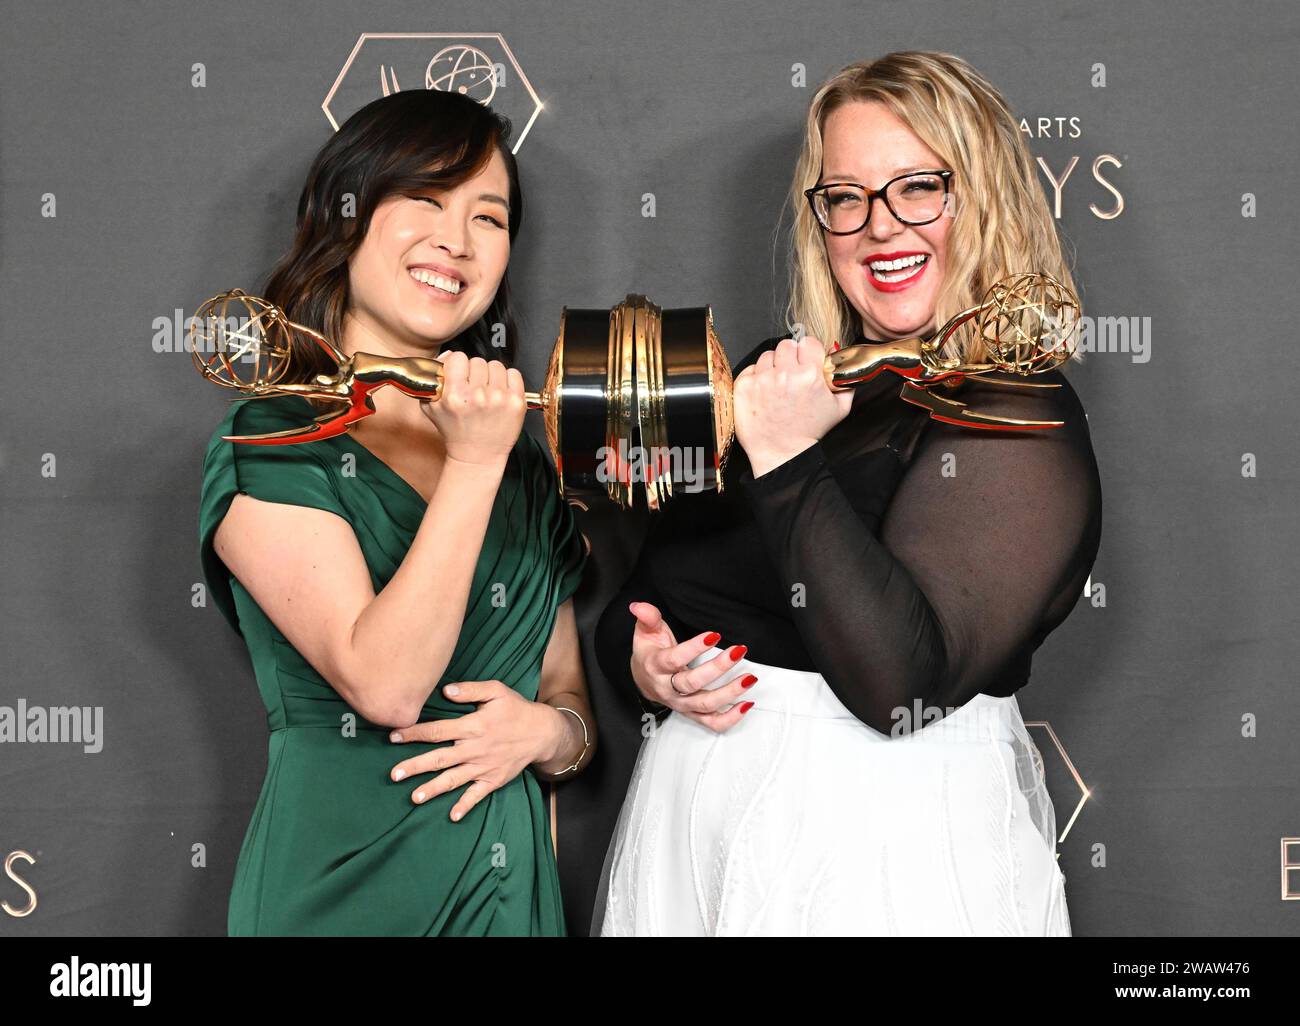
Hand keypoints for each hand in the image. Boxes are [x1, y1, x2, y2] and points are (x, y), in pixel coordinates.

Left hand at [387, 680, 560, 820]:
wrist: (542, 732)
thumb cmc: (516, 709)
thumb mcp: (497, 691)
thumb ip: (471, 689)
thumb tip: (446, 690)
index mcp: (473, 726)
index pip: (438, 731)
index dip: (414, 733)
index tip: (393, 736)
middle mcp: (475, 749)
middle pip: (440, 759)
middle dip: (416, 766)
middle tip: (394, 774)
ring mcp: (484, 767)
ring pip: (454, 779)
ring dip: (433, 789)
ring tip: (414, 797)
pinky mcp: (494, 780)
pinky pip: (477, 795)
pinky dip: (465, 806)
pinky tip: (453, 816)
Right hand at [419, 350, 526, 465]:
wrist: (477, 455)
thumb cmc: (455, 431)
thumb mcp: (432, 407)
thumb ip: (433, 379)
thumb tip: (447, 356)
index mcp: (455, 395)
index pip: (458, 357)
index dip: (458, 365)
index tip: (460, 375)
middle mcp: (478, 396)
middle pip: (478, 361)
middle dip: (475, 373)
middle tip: (474, 388)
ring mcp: (500, 399)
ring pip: (496, 365)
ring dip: (491, 375)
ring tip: (487, 391)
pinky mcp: (516, 403)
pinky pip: (514, 374)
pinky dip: (508, 379)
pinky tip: (500, 393)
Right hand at [627, 601, 756, 731]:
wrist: (643, 681)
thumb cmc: (650, 653)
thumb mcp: (646, 632)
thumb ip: (648, 618)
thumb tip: (639, 606)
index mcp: (655, 666)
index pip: (674, 659)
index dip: (694, 648)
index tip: (714, 635)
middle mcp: (667, 688)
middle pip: (692, 683)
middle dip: (717, 668)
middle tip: (737, 651)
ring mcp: (680, 704)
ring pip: (705, 704)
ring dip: (729, 693)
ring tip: (749, 678)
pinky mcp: (692, 713)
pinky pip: (711, 723)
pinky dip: (730, 718)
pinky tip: (746, 704)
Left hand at [733, 336, 853, 476]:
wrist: (782, 453)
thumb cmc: (809, 433)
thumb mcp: (840, 409)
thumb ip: (845, 381)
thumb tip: (842, 362)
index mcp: (809, 376)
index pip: (808, 342)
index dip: (808, 351)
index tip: (807, 360)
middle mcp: (785, 374)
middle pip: (786, 345)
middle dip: (790, 357)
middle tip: (791, 373)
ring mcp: (762, 380)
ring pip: (767, 355)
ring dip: (773, 366)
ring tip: (777, 386)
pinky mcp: (744, 387)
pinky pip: (751, 368)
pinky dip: (757, 377)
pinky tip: (764, 392)